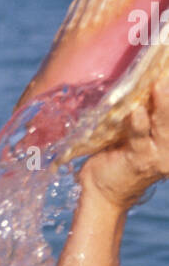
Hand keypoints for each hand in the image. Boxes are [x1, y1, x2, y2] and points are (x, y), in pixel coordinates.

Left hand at [80, 80, 168, 210]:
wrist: (104, 192)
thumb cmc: (119, 156)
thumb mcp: (136, 132)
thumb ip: (143, 112)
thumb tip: (139, 78)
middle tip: (167, 73)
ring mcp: (158, 155)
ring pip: (164, 127)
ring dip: (162, 106)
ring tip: (158, 86)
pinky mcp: (139, 160)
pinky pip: (140, 139)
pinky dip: (139, 124)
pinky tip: (136, 112)